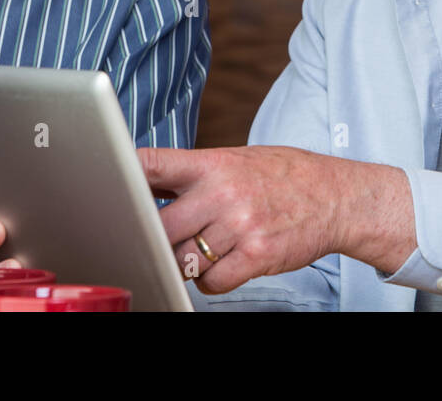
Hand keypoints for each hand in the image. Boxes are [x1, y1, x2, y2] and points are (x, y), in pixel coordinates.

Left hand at [139, 145, 413, 294]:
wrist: (338, 196)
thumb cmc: (285, 176)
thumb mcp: (239, 160)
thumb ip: (195, 172)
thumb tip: (144, 180)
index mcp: (214, 163)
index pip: (153, 164)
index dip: (122, 175)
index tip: (102, 185)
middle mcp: (224, 192)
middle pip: (158, 225)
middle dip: (153, 237)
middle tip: (158, 238)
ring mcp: (240, 225)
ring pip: (183, 258)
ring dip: (186, 261)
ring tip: (206, 247)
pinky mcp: (256, 255)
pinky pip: (211, 282)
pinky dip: (210, 280)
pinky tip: (225, 264)